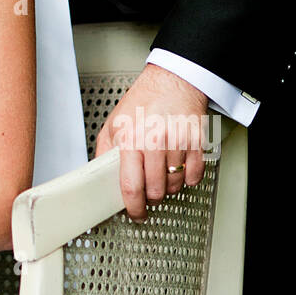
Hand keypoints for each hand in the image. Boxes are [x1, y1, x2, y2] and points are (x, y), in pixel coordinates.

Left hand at [93, 64, 208, 221]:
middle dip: (150, 197)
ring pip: (175, 185)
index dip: (132, 207)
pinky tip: (178, 168)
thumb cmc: (143, 101)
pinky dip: (187, 178)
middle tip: (147, 190)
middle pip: (155, 190)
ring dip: (168, 187)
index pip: (131, 185)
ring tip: (161, 173)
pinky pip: (194, 176)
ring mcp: (177, 142)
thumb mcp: (114, 124)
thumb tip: (99, 176)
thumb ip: (105, 151)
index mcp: (130, 138)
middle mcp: (154, 140)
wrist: (172, 81)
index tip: (134, 214)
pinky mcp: (196, 142)